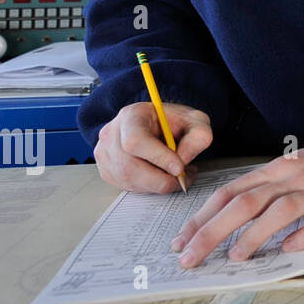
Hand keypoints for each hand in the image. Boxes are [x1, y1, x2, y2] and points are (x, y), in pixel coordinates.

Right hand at [94, 101, 211, 193]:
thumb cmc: (173, 122)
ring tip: (176, 174)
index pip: (136, 141)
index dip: (158, 157)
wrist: (156, 125)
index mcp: (131, 116)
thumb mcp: (194, 120)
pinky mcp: (106, 171)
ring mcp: (105, 154)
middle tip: (184, 176)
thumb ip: (198, 135)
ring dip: (158, 184)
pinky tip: (160, 175)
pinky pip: (128, 187)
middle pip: (129, 167)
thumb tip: (184, 160)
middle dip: (161, 178)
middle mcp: (112, 134)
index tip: (180, 167)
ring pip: (130, 181)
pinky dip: (149, 187)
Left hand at [171, 133, 303, 267]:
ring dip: (255, 234)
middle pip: (247, 202)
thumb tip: (223, 216)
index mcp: (275, 171)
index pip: (231, 192)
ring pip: (282, 210)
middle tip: (191, 257)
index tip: (181, 240)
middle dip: (213, 231)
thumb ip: (261, 190)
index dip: (203, 217)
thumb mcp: (288, 170)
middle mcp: (293, 179)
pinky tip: (290, 248)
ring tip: (236, 256)